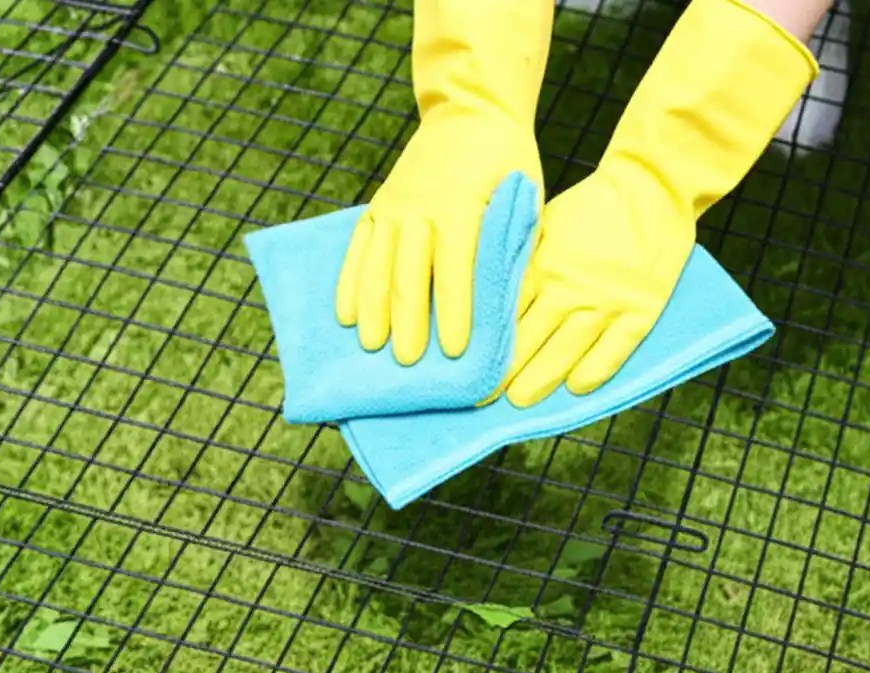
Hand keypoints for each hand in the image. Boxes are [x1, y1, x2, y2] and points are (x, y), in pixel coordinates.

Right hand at [335, 108, 542, 365]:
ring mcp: (393, 208)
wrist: (470, 112)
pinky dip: (349, 282)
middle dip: (408, 321)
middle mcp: (421, 210)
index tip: (456, 351)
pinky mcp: (377, 208)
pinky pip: (357, 250)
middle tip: (408, 363)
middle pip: (409, 274)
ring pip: (377, 265)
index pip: (457, 270)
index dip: (455, 311)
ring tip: (371, 346)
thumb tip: (504, 306)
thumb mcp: (524, 200)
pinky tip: (344, 315)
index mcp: (463, 209)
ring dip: (372, 308)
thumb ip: (512, 247)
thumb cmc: (509, 165)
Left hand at [501, 172, 694, 406]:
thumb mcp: (543, 224)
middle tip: (480, 398)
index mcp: (541, 265)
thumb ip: (518, 259)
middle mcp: (570, 287)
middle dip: (502, 373)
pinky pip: (615, 350)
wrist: (653, 186)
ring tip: (519, 402)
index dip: (483, 344)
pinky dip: (595, 372)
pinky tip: (576, 389)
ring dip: (540, 380)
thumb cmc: (590, 206)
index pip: (503, 314)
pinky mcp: (642, 309)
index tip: (464, 367)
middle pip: (528, 340)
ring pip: (566, 351)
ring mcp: (607, 301)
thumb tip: (484, 293)